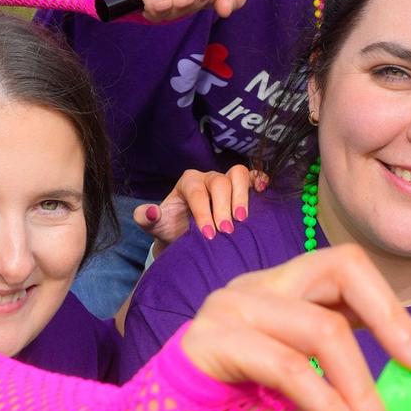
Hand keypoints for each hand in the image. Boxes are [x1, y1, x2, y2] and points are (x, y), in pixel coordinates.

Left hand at [136, 165, 267, 249]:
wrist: (187, 235)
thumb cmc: (173, 229)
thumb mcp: (155, 226)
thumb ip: (146, 218)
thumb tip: (152, 212)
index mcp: (188, 182)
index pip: (198, 193)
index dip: (203, 212)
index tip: (209, 235)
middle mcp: (208, 177)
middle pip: (220, 183)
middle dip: (223, 207)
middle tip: (226, 231)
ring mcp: (227, 180)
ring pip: (238, 175)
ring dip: (242, 196)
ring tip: (242, 219)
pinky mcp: (243, 188)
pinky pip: (253, 176)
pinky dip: (260, 181)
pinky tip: (263, 192)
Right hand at [182, 242, 410, 410]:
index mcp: (284, 297)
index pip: (353, 276)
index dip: (402, 316)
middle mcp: (260, 288)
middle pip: (343, 266)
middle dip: (395, 321)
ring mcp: (232, 307)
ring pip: (323, 326)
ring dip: (363, 387)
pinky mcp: (210, 340)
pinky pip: (287, 365)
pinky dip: (328, 405)